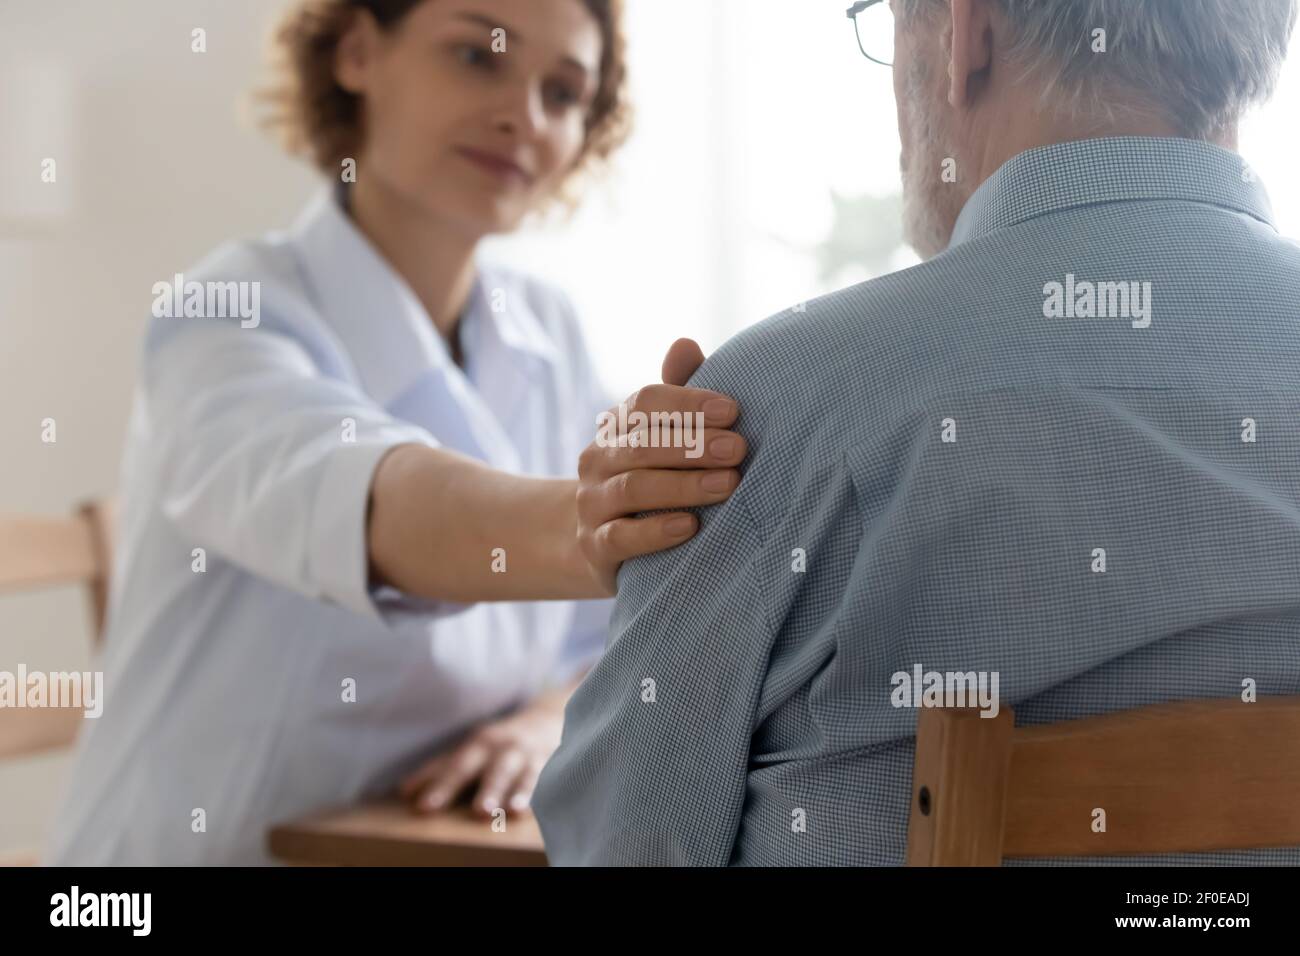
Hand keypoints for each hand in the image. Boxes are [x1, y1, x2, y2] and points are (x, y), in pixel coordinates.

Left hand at [399, 692, 567, 817]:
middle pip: (493, 770)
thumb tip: (404, 792)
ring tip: (513, 811)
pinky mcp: (552, 764)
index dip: (441, 786)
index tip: (423, 807)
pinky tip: (544, 806)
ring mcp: (530, 756)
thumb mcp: (470, 750)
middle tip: (478, 812)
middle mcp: (504, 749)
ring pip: (525, 775)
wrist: (547, 718)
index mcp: (479, 745)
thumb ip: (439, 770)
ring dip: (519, 792)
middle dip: (487, 790)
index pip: (457, 767)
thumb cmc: (498, 743)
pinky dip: (547, 791)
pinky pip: (551, 778)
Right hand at [576, 338, 747, 593]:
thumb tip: (685, 343)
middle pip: (641, 445)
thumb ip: (677, 397)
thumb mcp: (661, 438)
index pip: (645, 402)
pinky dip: (655, 531)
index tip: (732, 411)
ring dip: (683, 485)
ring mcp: (592, 504)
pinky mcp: (595, 547)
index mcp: (616, 427)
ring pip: (633, 488)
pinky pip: (620, 536)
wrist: (598, 542)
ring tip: (727, 484)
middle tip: (738, 449)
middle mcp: (597, 460)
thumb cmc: (649, 478)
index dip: (688, 403)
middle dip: (693, 445)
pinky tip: (689, 527)